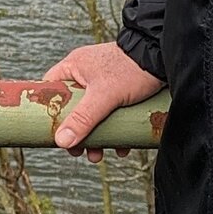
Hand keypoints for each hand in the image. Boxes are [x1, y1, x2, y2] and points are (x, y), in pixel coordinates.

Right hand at [47, 42, 162, 162]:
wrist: (164, 59)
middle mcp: (85, 73)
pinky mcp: (119, 90)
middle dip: (76, 132)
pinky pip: (109, 113)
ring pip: (91, 113)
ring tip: (99, 154)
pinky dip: (112, 130)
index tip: (52, 131)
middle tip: (79, 150)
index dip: (49, 111)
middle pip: (71, 107)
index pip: (50, 89)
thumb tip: (62, 141)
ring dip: (95, 136)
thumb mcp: (104, 97)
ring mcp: (103, 81)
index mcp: (74, 67)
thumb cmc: (132, 68)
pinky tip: (120, 146)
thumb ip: (82, 119)